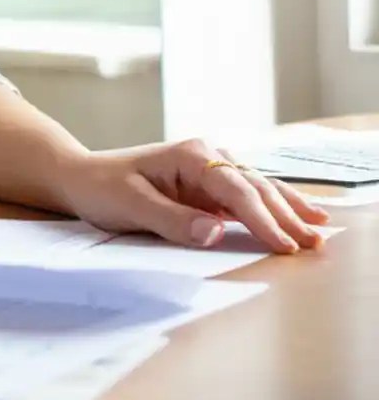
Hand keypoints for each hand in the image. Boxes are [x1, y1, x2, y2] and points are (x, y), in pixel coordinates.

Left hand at [56, 139, 330, 252]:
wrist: (81, 177)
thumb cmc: (100, 188)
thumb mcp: (129, 206)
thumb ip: (172, 220)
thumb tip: (215, 231)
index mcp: (190, 155)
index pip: (235, 188)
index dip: (261, 218)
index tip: (283, 243)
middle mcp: (206, 156)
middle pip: (254, 186)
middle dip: (285, 214)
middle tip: (313, 243)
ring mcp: (209, 170)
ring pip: (257, 188)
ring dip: (287, 208)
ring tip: (318, 229)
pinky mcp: (207, 185)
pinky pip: (246, 196)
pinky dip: (273, 206)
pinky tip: (297, 214)